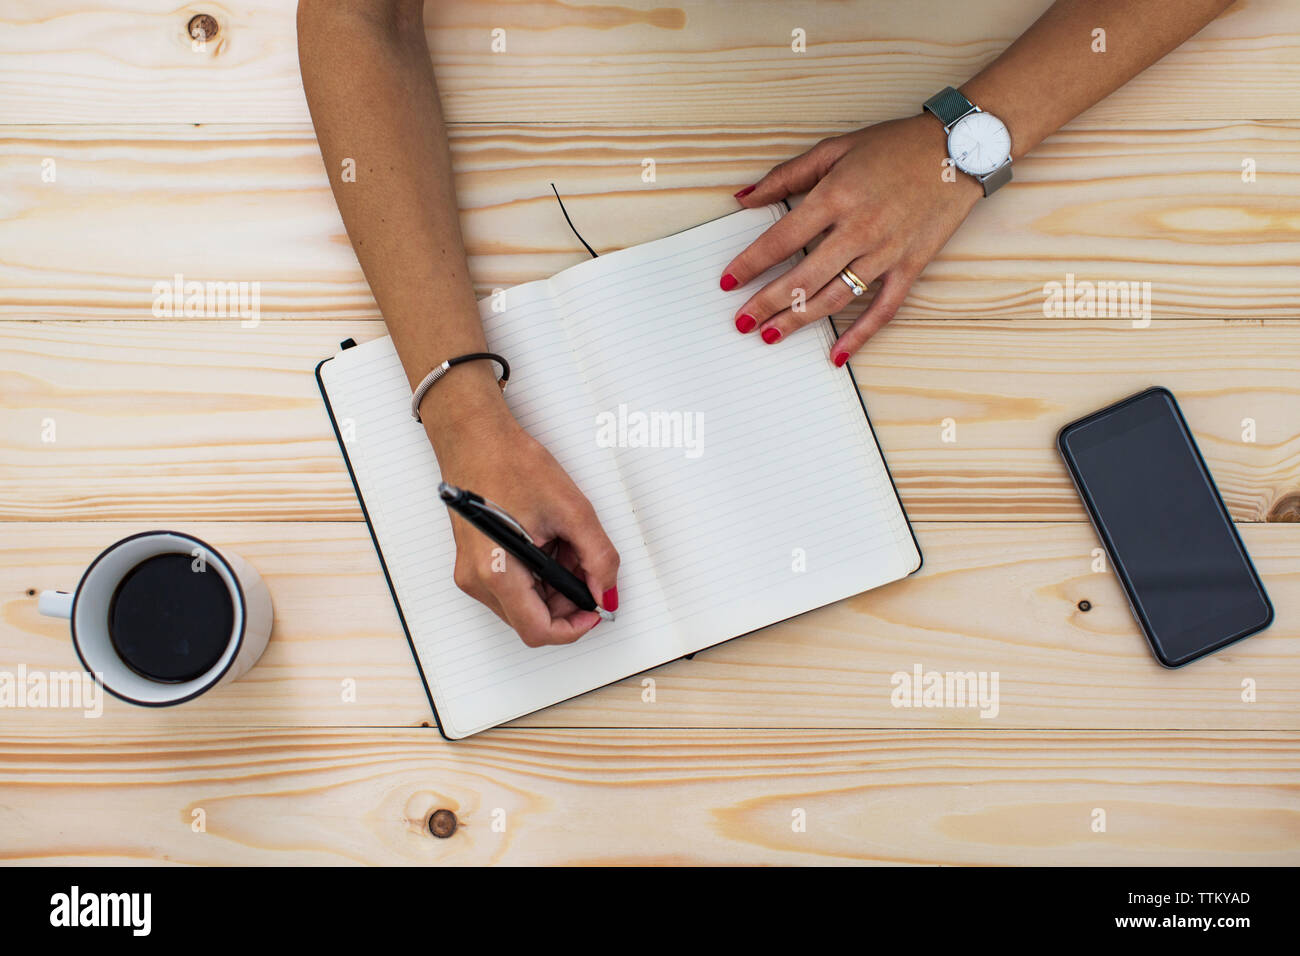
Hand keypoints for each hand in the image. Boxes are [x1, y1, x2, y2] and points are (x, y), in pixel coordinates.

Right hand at [428, 399, 619, 646]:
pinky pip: (513, 587)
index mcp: (496, 571)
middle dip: (568, 602)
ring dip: (555, 588)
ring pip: (524, 605)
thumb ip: (598, 557)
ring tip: (566, 547)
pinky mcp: (475, 563)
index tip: (596, 610)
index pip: (538, 631)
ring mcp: (472, 573)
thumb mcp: (572, 510)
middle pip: (532, 620)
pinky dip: (539, 575)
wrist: (475, 437)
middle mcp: (477, 580)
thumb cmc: (512, 463)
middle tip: (587, 568)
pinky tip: (549, 544)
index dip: (575, 628)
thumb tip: (606, 592)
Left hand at [723, 113, 982, 362]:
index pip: (780, 240)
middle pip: (802, 277)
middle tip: (741, 323)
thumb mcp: (835, 148)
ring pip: (835, 297)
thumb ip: (786, 176)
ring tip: (771, 335)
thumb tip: (744, 197)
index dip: (749, 264)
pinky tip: (837, 354)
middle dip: (766, 304)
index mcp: (836, 196)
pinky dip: (860, 335)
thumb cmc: (895, 146)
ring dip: (799, 320)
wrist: (958, 149)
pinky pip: (883, 309)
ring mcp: (886, 252)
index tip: (727, 282)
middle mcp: (859, 229)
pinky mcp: (910, 267)